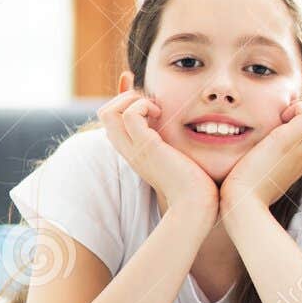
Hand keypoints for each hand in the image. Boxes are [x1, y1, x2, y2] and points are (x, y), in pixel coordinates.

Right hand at [99, 72, 218, 220]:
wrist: (196, 204)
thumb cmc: (194, 183)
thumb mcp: (178, 155)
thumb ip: (174, 142)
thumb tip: (178, 127)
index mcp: (135, 150)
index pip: (113, 120)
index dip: (125, 101)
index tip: (150, 99)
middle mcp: (129, 149)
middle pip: (105, 113)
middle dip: (126, 97)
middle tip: (154, 104)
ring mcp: (135, 149)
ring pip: (108, 112)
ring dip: (132, 100)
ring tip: (157, 109)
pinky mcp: (147, 147)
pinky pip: (130, 115)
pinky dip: (143, 106)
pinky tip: (162, 114)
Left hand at [221, 94, 301, 214]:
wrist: (245, 197)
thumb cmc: (255, 180)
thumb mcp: (279, 159)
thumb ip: (288, 145)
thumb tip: (283, 124)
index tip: (297, 116)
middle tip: (294, 112)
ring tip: (289, 114)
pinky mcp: (290, 142)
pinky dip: (297, 108)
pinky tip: (280, 119)